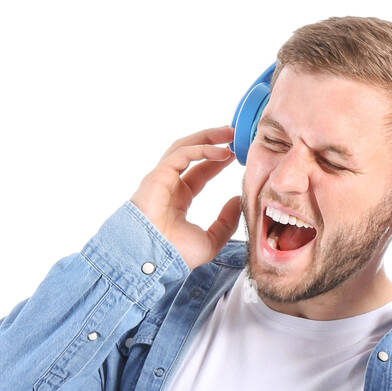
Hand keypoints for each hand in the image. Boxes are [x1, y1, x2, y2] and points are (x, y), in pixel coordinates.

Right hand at [129, 125, 240, 268]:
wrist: (154, 257)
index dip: (216, 162)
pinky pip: (182, 154)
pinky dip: (202, 149)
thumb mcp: (210, 241)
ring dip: (207, 137)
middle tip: (233, 135)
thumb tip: (237, 201)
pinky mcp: (159, 174)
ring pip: (184, 148)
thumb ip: (226, 223)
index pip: (199, 173)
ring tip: (229, 132)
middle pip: (191, 154)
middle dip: (212, 141)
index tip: (235, 155)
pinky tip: (221, 152)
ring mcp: (161, 178)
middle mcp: (168, 186)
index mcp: (178, 200)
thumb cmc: (176, 254)